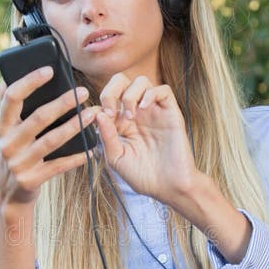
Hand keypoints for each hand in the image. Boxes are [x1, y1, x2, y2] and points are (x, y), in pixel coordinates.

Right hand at [0, 65, 97, 208]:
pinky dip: (76, 158)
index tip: (49, 70)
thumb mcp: (4, 133)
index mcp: (1, 126)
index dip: (30, 81)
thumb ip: (7, 109)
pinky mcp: (31, 180)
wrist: (6, 195)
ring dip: (75, 126)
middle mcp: (8, 143)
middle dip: (63, 103)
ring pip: (52, 141)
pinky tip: (91, 149)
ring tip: (93, 114)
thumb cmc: (12, 154)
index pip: (12, 97)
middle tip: (83, 92)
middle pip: (39, 117)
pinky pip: (59, 165)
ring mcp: (19, 163)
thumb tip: (5, 77)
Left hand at [96, 73, 198, 204]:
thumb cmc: (143, 176)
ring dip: (130, 94)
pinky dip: (151, 94)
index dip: (100, 105)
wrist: (169, 188)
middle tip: (111, 110)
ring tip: (131, 117)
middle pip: (121, 82)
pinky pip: (163, 90)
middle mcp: (137, 113)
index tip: (98, 120)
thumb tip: (97, 114)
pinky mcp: (171, 112)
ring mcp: (154, 111)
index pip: (107, 100)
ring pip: (141, 81)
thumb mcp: (117, 158)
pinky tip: (144, 109)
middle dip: (110, 90)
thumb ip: (107, 137)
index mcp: (121, 123)